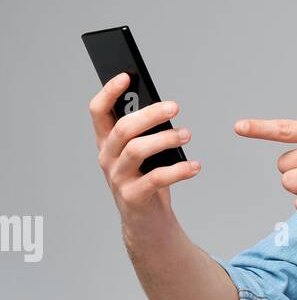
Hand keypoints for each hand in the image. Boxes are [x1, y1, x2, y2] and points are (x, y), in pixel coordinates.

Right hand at [88, 73, 199, 223]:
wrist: (146, 223)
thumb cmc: (147, 181)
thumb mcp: (143, 154)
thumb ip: (145, 133)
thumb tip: (164, 108)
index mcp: (106, 142)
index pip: (98, 111)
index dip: (109, 92)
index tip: (126, 76)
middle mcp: (107, 158)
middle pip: (123, 128)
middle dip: (150, 114)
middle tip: (176, 107)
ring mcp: (118, 178)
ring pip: (137, 150)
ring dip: (165, 139)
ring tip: (187, 135)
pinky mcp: (133, 197)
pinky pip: (156, 179)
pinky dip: (179, 170)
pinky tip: (195, 166)